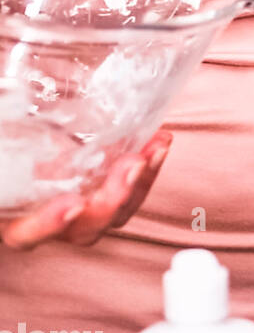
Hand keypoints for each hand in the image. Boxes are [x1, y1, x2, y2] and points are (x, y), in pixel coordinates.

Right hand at [0, 130, 172, 249]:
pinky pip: (131, 189)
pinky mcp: (105, 188)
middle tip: (133, 164)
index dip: (47, 224)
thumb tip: (8, 99)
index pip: (25, 232)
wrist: (23, 122)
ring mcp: (79, 207)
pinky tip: (159, 142)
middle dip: (113, 199)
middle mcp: (45, 217)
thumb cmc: (12, 134)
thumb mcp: (7, 129)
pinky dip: (147, 167)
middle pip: (83, 227)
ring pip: (114, 211)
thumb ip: (7, 115)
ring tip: (155, 149)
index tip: (73, 204)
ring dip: (139, 182)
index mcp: (12, 211)